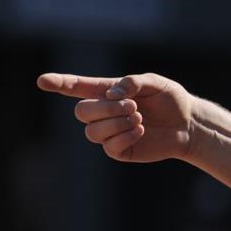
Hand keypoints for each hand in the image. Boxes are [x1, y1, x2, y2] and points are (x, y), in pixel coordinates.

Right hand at [37, 71, 198, 163]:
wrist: (188, 123)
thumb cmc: (170, 99)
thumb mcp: (155, 83)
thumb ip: (132, 82)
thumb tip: (112, 94)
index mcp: (107, 91)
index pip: (76, 87)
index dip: (59, 83)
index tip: (42, 81)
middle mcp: (104, 112)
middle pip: (80, 111)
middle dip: (104, 109)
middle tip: (132, 106)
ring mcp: (110, 132)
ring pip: (92, 132)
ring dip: (116, 123)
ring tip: (139, 118)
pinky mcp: (119, 150)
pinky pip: (108, 146)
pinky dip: (125, 136)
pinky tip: (140, 131)